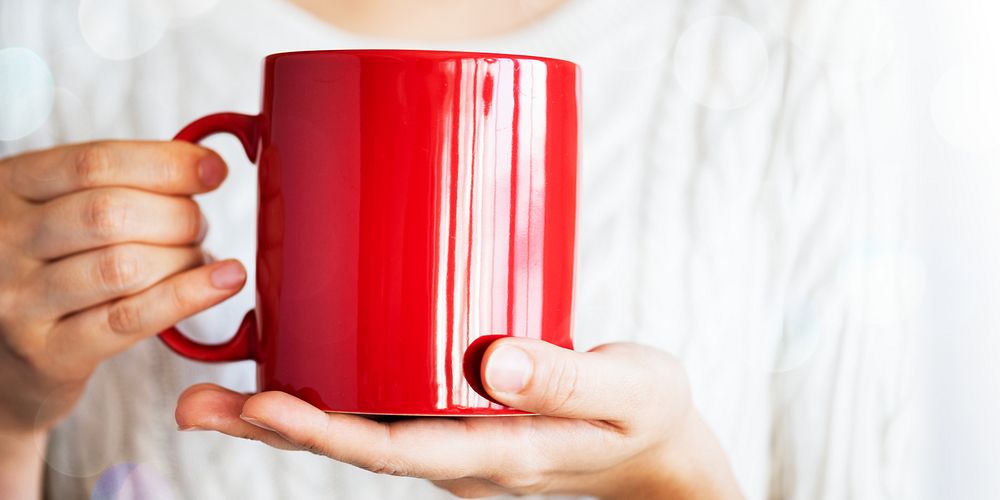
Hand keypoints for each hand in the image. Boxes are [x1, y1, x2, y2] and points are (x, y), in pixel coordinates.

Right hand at [0, 141, 246, 437]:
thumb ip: (119, 184)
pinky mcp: (47, 354)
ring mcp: (19, 301)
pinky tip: (224, 282)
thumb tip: (206, 166)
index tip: (213, 170)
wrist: (8, 356)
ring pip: (124, 266)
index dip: (165, 163)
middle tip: (197, 227)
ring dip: (183, 259)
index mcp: (10, 187)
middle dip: (177, 216)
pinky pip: (130, 319)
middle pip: (110, 213)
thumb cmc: (51, 269)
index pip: (93, 163)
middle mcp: (5, 241)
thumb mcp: (62, 210)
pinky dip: (188, 296)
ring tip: (195, 259)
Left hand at [176, 340, 744, 498]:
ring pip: (362, 432)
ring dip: (289, 416)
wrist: (657, 451)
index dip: (322, 431)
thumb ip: (568, 378)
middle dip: (274, 428)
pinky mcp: (460, 419)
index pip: (393, 450)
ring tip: (220, 393)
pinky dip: (334, 395)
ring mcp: (457, 441)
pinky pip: (386, 412)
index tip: (261, 405)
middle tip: (199, 404)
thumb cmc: (645, 416)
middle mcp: (463, 455)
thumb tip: (495, 362)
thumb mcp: (628, 390)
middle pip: (354, 446)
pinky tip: (307, 368)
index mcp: (497, 453)